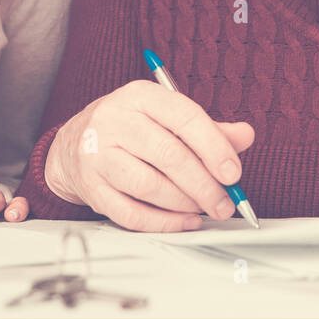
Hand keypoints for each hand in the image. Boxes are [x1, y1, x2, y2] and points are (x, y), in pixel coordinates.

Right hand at [44, 79, 255, 232]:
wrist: (72, 144)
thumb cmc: (130, 128)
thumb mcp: (166, 116)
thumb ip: (208, 127)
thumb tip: (245, 135)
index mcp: (140, 95)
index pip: (184, 117)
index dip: (214, 147)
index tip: (233, 173)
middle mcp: (114, 120)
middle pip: (168, 155)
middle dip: (204, 185)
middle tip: (225, 203)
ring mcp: (97, 154)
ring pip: (149, 186)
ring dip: (185, 204)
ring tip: (203, 209)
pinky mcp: (90, 187)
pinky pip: (130, 213)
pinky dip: (163, 223)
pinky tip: (183, 221)